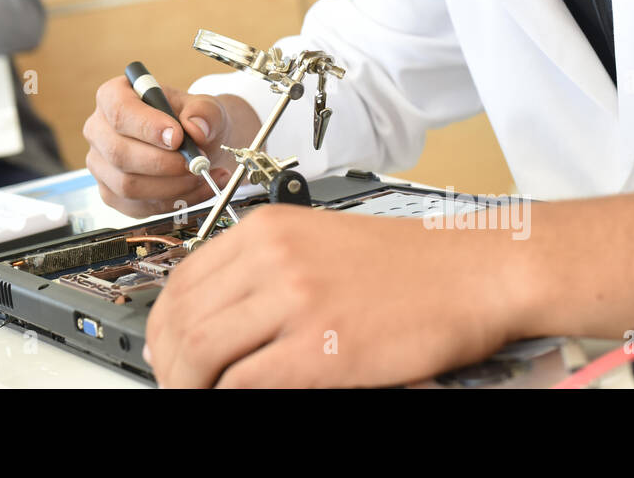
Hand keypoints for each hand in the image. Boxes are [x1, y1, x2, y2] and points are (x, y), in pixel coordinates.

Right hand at [83, 76, 257, 217]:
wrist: (195, 146)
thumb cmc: (190, 121)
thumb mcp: (204, 106)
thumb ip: (204, 111)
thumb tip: (196, 128)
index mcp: (113, 97)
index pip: (120, 112)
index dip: (148, 127)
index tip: (179, 137)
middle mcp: (99, 130)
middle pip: (119, 153)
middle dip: (163, 163)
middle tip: (197, 163)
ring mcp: (101, 165)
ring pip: (128, 185)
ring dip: (172, 186)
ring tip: (202, 175)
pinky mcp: (112, 194)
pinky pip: (139, 207)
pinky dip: (175, 202)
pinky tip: (199, 189)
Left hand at [144, 204, 522, 386]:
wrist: (471, 272)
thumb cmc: (406, 263)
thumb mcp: (316, 242)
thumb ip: (262, 270)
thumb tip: (212, 317)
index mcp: (266, 230)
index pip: (182, 282)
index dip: (162, 328)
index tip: (164, 353)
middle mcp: (272, 258)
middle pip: (182, 320)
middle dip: (167, 364)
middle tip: (175, 386)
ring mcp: (294, 301)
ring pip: (202, 353)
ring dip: (189, 386)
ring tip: (198, 399)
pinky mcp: (320, 347)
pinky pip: (245, 383)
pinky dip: (229, 399)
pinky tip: (234, 403)